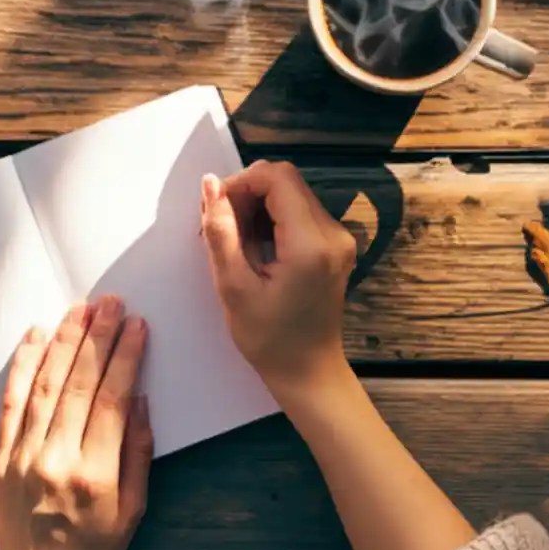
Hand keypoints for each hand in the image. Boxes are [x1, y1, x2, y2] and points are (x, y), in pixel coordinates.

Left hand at [0, 297, 151, 549]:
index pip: (112, 400)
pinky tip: (36, 337)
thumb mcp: (133, 508)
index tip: (138, 327)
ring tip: (81, 310)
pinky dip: (22, 366)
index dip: (126, 358)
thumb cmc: (92, 547)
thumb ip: (138, 453)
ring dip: (65, 342)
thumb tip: (138, 400)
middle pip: (79, 384)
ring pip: (45, 386)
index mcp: (94, 474)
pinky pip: (10, 403)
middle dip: (99, 338)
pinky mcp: (0, 457)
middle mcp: (55, 460)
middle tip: (112, 303)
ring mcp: (22, 456)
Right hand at [200, 160, 356, 396]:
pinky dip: (273, 219)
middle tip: (221, 228)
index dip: (241, 182)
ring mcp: (339, 238)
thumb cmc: (269, 340)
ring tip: (235, 241)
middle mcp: (333, 233)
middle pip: (286, 182)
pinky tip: (255, 248)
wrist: (309, 372)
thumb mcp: (234, 287)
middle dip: (248, 194)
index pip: (278, 178)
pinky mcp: (335, 245)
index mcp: (311, 243)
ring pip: (292, 194)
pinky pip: (300, 212)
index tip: (217, 210)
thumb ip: (221, 231)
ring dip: (258, 206)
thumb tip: (209, 185)